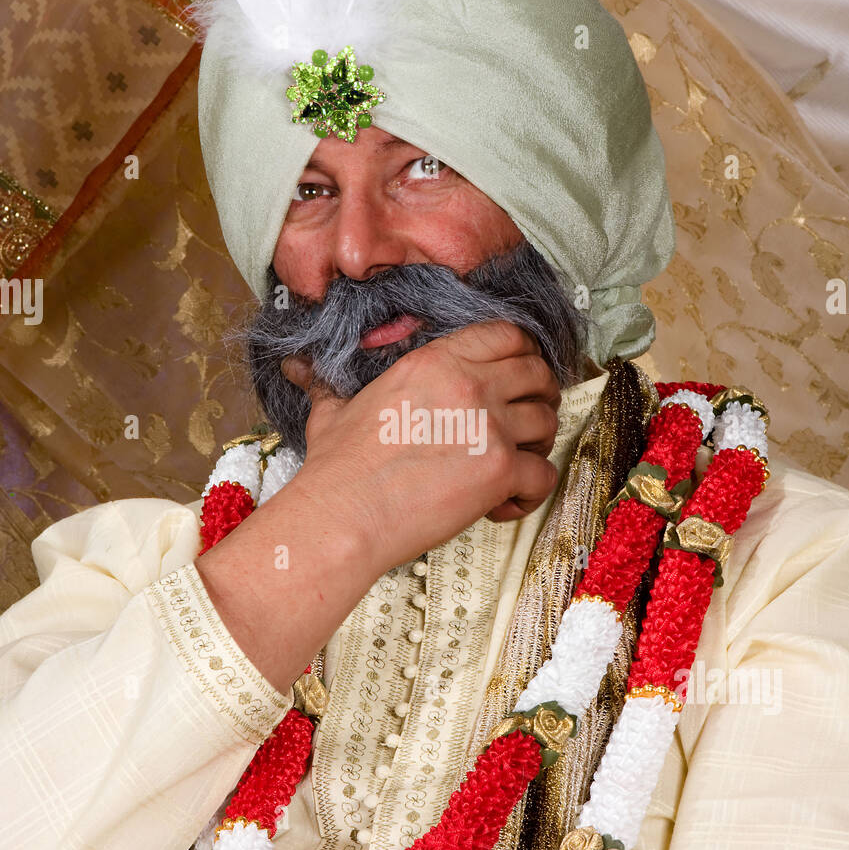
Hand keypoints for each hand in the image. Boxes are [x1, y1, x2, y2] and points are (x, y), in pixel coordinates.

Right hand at [280, 319, 561, 571]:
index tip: (522, 372)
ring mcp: (489, 426)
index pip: (505, 335)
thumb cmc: (338, 468)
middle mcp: (468, 385)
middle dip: (541, 395)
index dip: (524, 352)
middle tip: (529, 419)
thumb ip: (331, 383)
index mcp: (434, 362)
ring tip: (516, 464)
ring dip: (539, 445)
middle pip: (537, 373)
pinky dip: (532, 492)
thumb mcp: (334, 408)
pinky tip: (506, 503)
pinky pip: (544, 475)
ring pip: (548, 421)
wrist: (344, 514)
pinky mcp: (500, 470)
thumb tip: (299, 367)